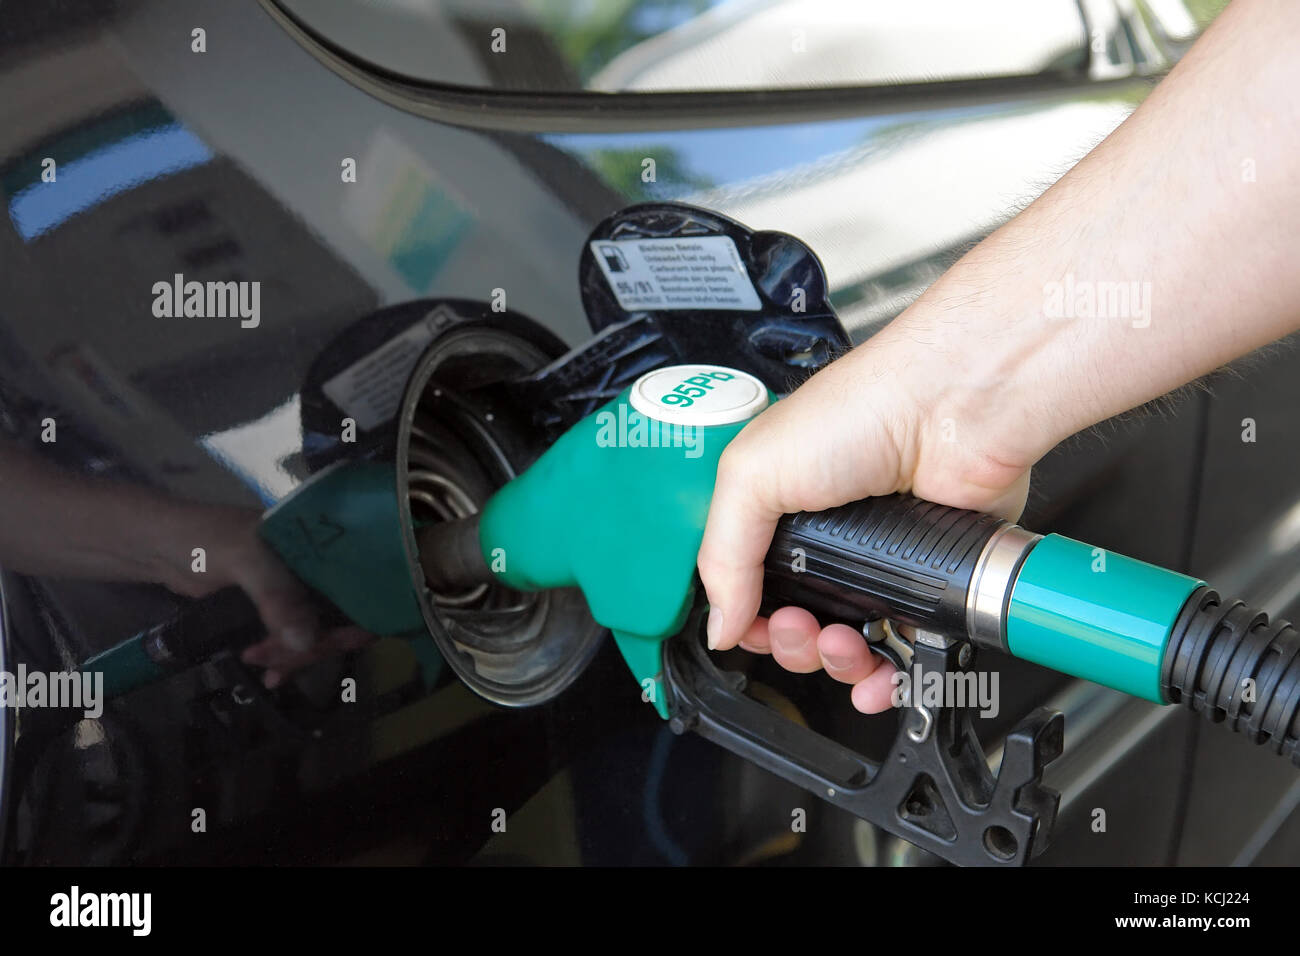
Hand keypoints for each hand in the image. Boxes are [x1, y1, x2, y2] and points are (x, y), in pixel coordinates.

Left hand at [163, 507, 373, 688]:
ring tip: (264, 668)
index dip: (357, 612)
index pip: (356, 580)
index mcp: (318, 543)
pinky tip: (270, 675)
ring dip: (294, 655)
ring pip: (314, 630)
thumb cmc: (204, 538)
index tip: (340, 642)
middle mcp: (313, 566)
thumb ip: (277, 597)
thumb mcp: (245, 561)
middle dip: (312, 643)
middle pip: (337, 613)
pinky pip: (292, 637)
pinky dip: (284, 657)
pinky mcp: (273, 608)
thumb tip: (308, 643)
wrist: (156, 546)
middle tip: (279, 661)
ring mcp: (293, 588)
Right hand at [697, 330, 1033, 713]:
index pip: (747, 587)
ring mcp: (879, 561)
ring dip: (837, 664)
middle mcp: (826, 537)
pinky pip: (904, 650)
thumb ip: (723, 556)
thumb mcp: (753, 473)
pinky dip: (888, 678)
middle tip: (802, 628)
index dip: (748, 619)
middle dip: (792, 644)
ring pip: (846, 646)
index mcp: (776, 510)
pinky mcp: (930, 581)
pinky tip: (880, 678)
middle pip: (794, 625)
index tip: (756, 626)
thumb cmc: (862, 410)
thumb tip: (718, 626)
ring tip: (845, 645)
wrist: (955, 409)